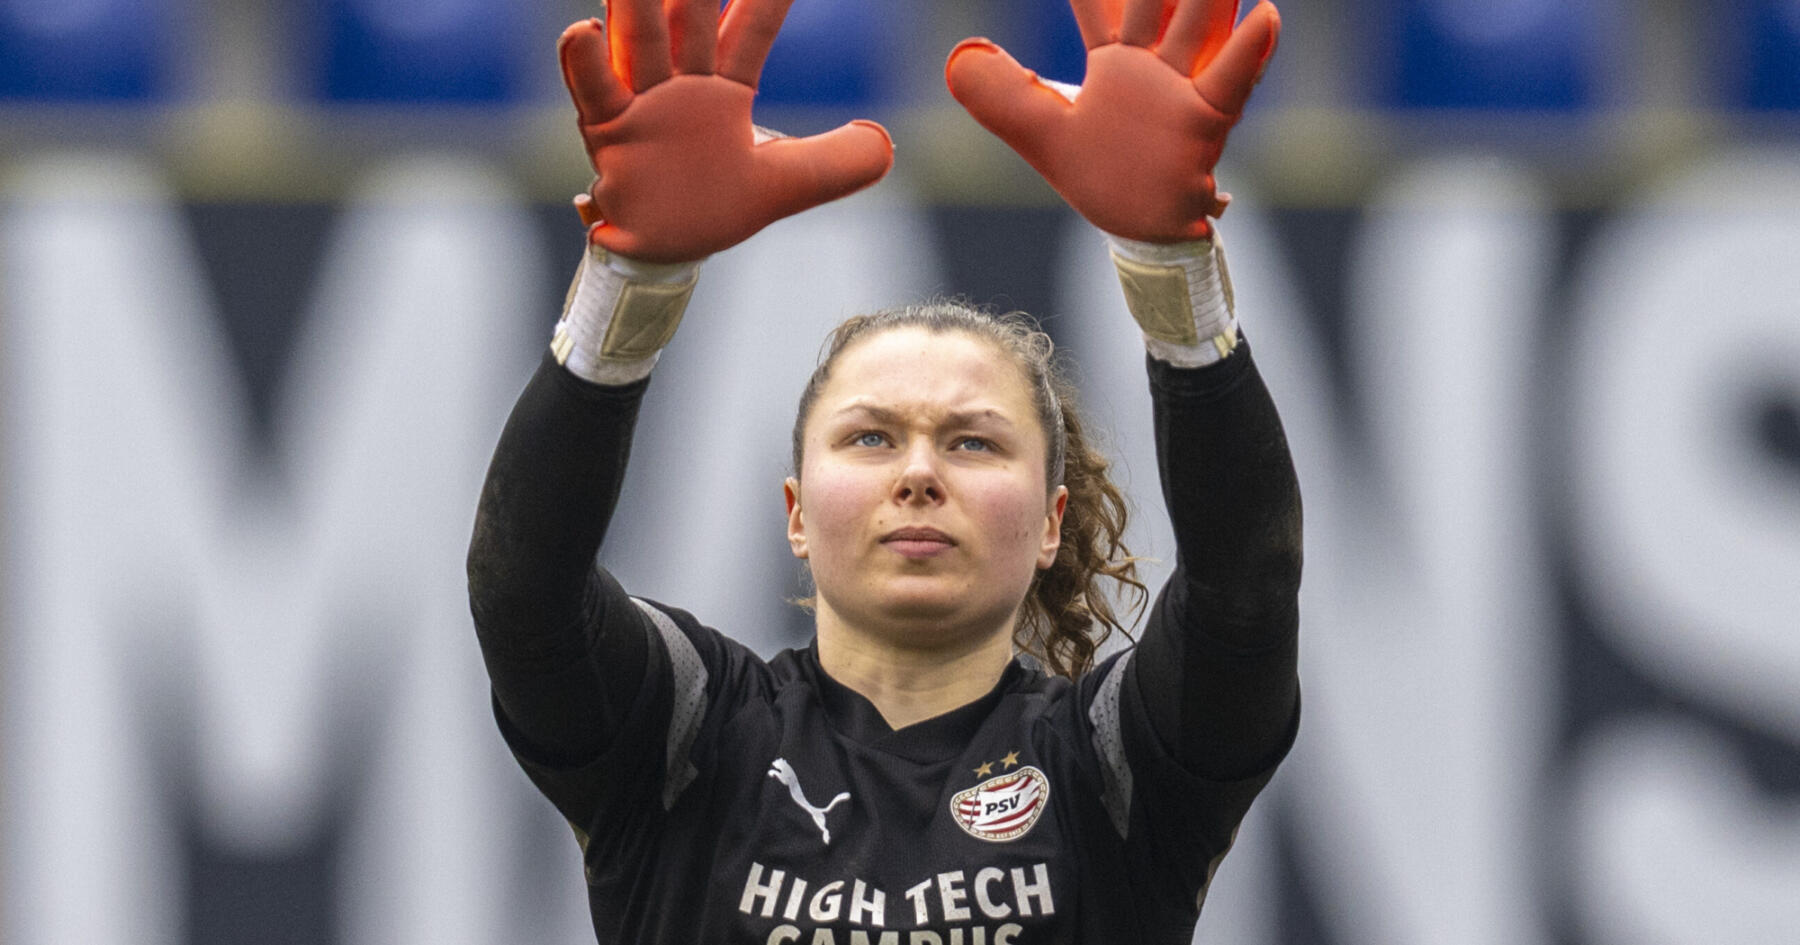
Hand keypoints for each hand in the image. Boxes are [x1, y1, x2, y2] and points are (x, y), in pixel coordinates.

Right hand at [559, 0, 894, 262]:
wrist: (666, 250)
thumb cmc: (716, 206)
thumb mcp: (784, 185)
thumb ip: (833, 163)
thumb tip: (884, 145)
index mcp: (725, 87)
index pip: (752, 27)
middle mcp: (682, 82)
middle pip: (689, 16)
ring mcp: (642, 102)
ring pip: (638, 39)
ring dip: (634, 1)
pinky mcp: (610, 131)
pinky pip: (596, 91)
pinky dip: (584, 62)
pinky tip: (582, 27)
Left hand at [946, 0, 1279, 241]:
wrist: (1145, 228)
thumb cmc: (1101, 176)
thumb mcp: (1042, 133)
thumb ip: (1003, 94)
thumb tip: (958, 58)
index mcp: (1114, 58)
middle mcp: (1152, 62)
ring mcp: (1183, 85)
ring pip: (1199, 23)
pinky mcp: (1205, 119)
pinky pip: (1230, 80)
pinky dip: (1250, 50)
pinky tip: (1266, 14)